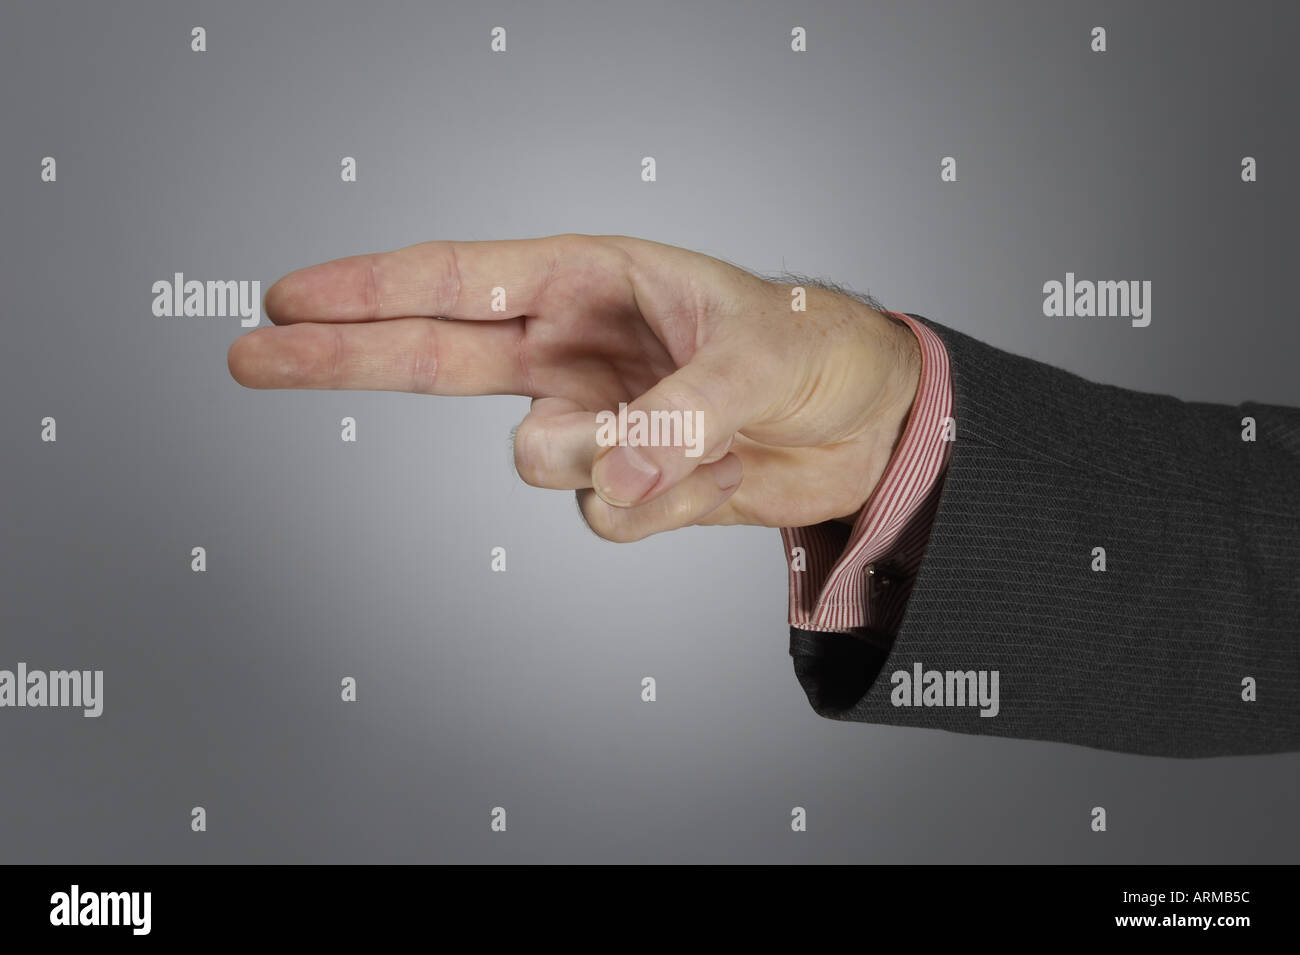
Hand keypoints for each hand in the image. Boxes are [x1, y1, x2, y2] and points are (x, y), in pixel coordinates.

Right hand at [228, 234, 920, 540]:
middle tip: (250, 351)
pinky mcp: (623, 484)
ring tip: (691, 439)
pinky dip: (658, 506)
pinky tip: (710, 472)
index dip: (371, 291)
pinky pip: (602, 517)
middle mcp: (574, 351)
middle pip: (432, 356)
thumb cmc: (816, 350)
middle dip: (344, 354)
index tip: (289, 298)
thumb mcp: (757, 358)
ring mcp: (593, 421)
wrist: (866, 426)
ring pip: (540, 463)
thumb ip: (671, 417)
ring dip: (604, 461)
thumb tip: (605, 480)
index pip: (459, 283)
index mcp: (592, 283)